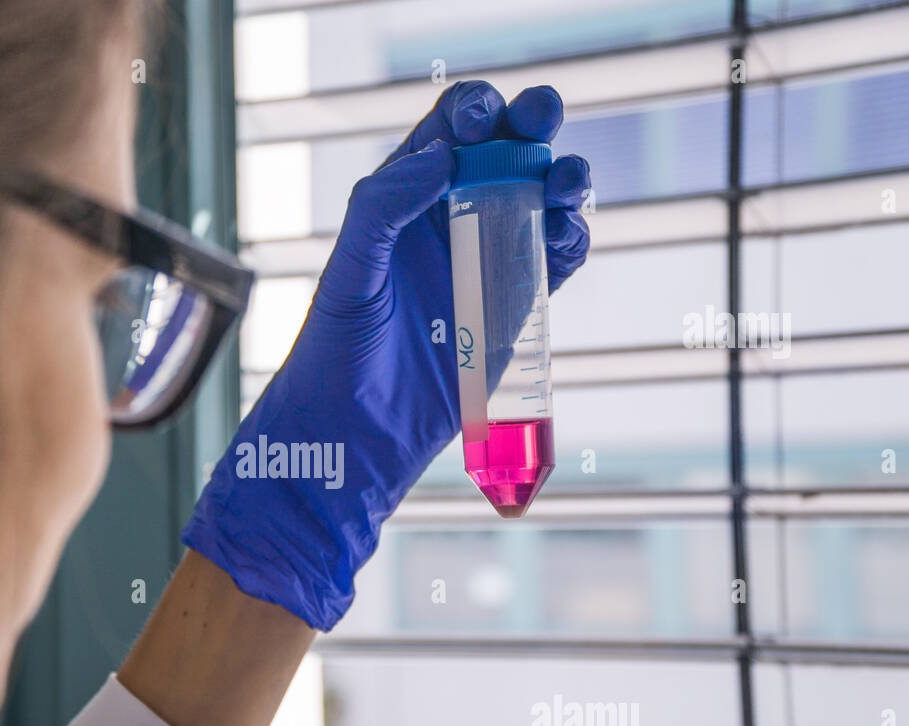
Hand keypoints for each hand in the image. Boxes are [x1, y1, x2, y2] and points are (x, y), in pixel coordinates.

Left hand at [182, 81, 590, 630]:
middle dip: (532, 124)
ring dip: (564, 180)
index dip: (474, 110)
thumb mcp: (349, 270)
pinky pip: (554, 260)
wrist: (354, 431)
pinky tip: (569, 232)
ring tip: (569, 183)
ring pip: (540, 201)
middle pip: (506, 152)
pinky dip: (572, 239)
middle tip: (543, 119)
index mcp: (406, 198)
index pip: (449, 131)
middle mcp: (450, 220)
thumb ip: (384, 207)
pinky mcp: (514, 306)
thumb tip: (445, 157)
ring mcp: (486, 260)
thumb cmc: (336, 348)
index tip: (482, 120)